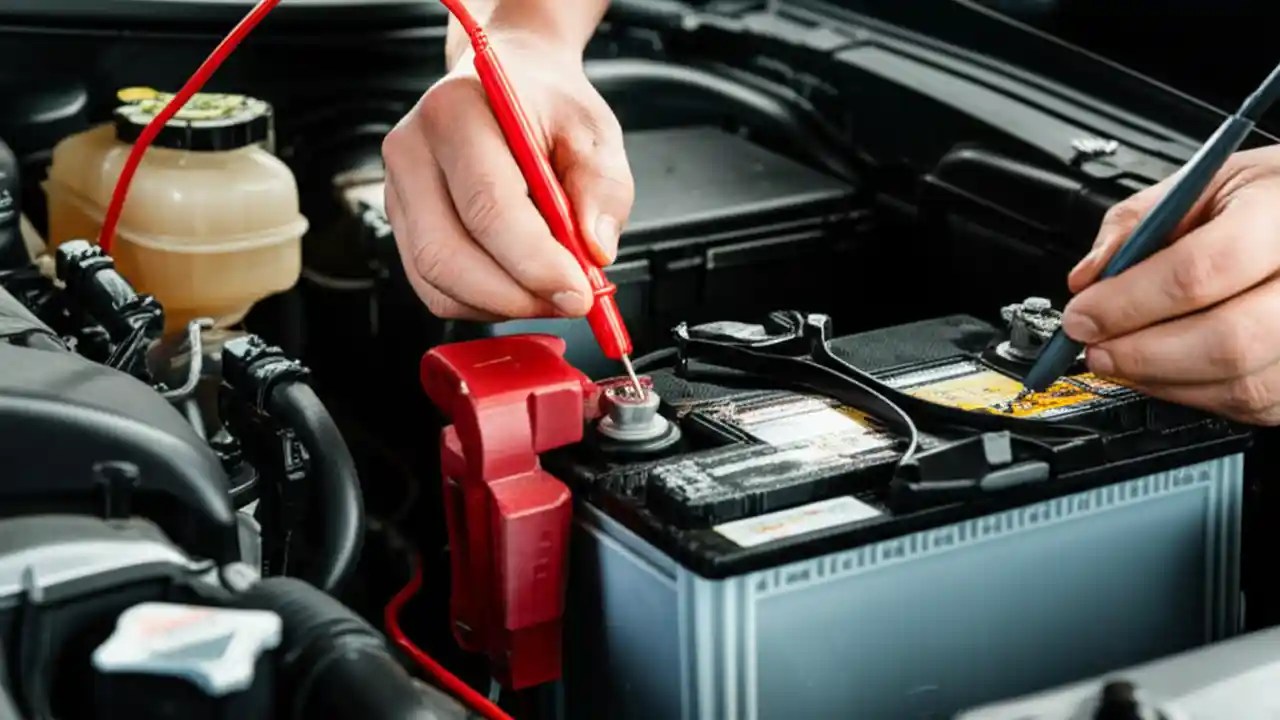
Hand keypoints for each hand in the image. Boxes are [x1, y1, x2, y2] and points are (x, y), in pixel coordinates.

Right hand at [381, 28, 632, 320]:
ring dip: (501, 305)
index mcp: (457, 112)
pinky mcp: (403, 223)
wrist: (510, 81)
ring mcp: (398, 190)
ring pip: (435, 281)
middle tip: (569, 302)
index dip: (535, 263)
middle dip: (514, 297)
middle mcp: (413, 150)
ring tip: (551, 292)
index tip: (579, 293)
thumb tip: (594, 252)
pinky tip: (521, 286)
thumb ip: (604, 189)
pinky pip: (434, 288)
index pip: (488, 206)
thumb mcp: (594, 132)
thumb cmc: (547, 105)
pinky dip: (483, 302)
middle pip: (445, 255)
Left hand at [1062, 145, 1279, 424]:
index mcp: (1279, 215)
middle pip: (1226, 341)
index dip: (1127, 302)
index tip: (1081, 314)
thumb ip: (1137, 223)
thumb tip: (1088, 278)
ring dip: (1158, 379)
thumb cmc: (1265, 200)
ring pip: (1238, 383)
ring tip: (1119, 357)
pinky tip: (1162, 368)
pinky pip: (1248, 401)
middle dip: (1139, 353)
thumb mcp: (1202, 183)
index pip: (1198, 271)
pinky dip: (1190, 392)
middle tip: (1092, 347)